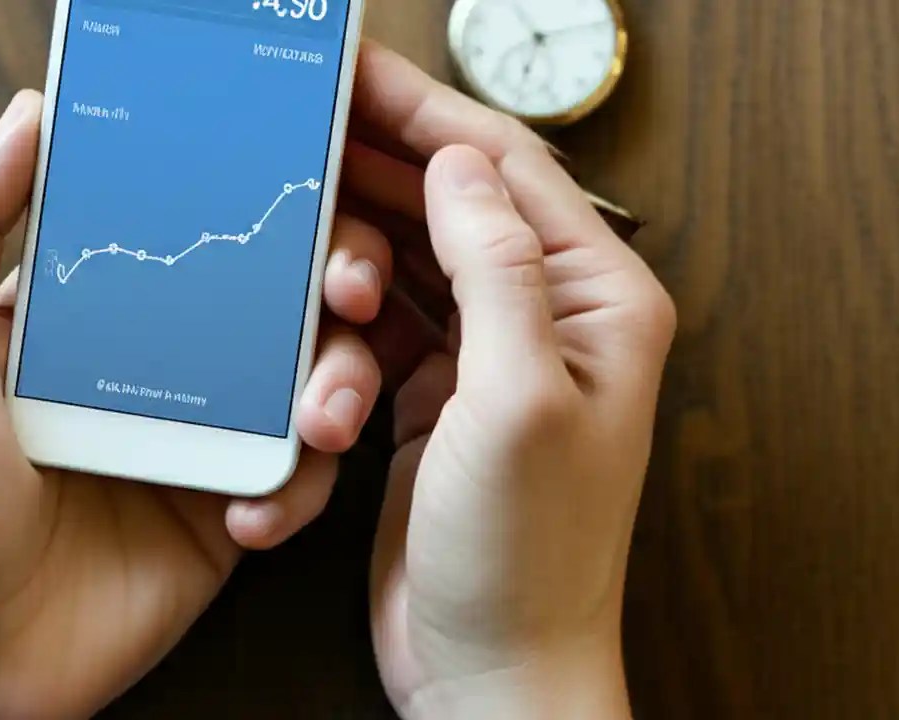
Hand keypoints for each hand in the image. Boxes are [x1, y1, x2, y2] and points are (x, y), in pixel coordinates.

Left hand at [0, 89, 390, 718]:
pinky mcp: (230, 513)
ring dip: (337, 383)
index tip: (304, 190)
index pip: (191, 227)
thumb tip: (29, 118)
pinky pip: (300, 480)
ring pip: (308, 380)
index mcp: (92, 314)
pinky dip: (297, 489)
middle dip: (331, 281)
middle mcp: (156, 366)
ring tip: (319, 418)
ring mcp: (200, 440)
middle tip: (347, 290)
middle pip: (272, 295)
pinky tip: (250, 515)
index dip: (253, 201)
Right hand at [345, 43, 676, 717]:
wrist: (489, 669)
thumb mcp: (516, 397)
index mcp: (596, 303)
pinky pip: (379, 335)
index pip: (508, 171)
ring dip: (353, 277)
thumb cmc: (525, 554)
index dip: (429, 115)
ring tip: (322, 297)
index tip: (356, 77)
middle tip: (302, 147)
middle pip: (450, 209)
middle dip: (376, 180)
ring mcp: (486, 362)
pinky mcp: (433, 403)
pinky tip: (317, 358)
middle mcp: (546, 321)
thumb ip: (496, 268)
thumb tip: (461, 165)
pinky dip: (342, 340)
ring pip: (405, 270)